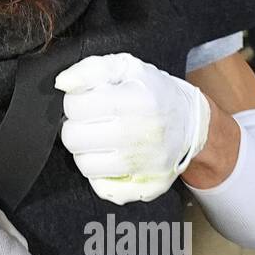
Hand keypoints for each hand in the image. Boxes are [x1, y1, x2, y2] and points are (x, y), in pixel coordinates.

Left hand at [55, 53, 210, 204]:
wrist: (191, 122)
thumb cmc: (155, 93)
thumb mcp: (127, 67)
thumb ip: (90, 69)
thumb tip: (63, 82)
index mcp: (136, 101)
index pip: (75, 106)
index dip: (75, 101)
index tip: (87, 101)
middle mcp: (141, 135)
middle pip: (74, 138)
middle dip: (76, 126)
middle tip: (92, 121)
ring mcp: (144, 164)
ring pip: (85, 164)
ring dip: (86, 151)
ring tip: (101, 138)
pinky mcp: (147, 187)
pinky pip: (103, 188)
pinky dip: (101, 174)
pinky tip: (111, 157)